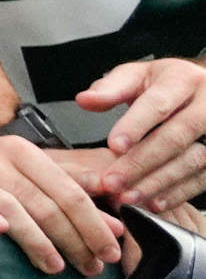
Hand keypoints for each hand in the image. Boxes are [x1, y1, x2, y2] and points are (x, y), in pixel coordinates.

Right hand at [0, 132, 128, 274]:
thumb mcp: (26, 171)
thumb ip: (69, 188)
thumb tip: (114, 209)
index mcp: (24, 152)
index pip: (69, 190)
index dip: (93, 222)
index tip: (111, 249)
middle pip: (44, 202)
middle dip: (73, 238)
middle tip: (90, 266)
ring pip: (11, 206)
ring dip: (36, 239)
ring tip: (54, 266)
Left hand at [79, 57, 205, 214]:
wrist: (205, 92)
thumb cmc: (167, 85)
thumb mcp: (138, 76)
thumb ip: (110, 88)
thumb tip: (85, 100)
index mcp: (183, 79)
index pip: (158, 104)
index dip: (135, 126)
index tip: (114, 145)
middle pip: (175, 137)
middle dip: (141, 162)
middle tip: (113, 181)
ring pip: (192, 161)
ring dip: (158, 182)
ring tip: (129, 196)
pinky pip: (203, 178)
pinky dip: (178, 193)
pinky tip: (155, 202)